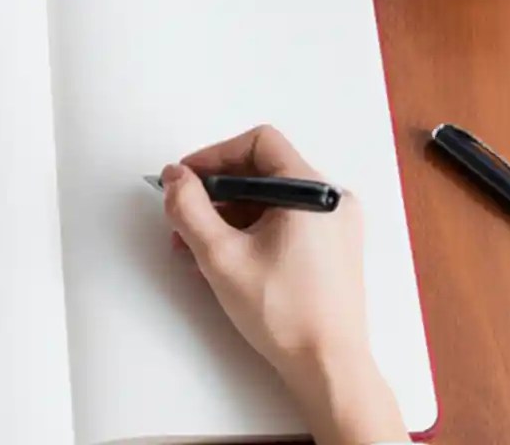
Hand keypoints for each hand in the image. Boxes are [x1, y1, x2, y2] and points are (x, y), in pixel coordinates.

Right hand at [161, 125, 408, 444]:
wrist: (328, 366)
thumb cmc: (284, 313)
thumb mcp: (221, 256)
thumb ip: (189, 208)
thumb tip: (174, 177)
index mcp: (312, 191)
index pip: (258, 143)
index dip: (214, 155)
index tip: (186, 180)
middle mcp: (331, 200)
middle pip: (264, 170)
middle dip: (217, 190)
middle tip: (184, 214)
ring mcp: (336, 225)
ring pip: (272, 200)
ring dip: (229, 214)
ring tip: (194, 244)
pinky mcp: (332, 248)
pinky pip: (286, 222)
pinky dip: (253, 230)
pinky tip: (224, 257)